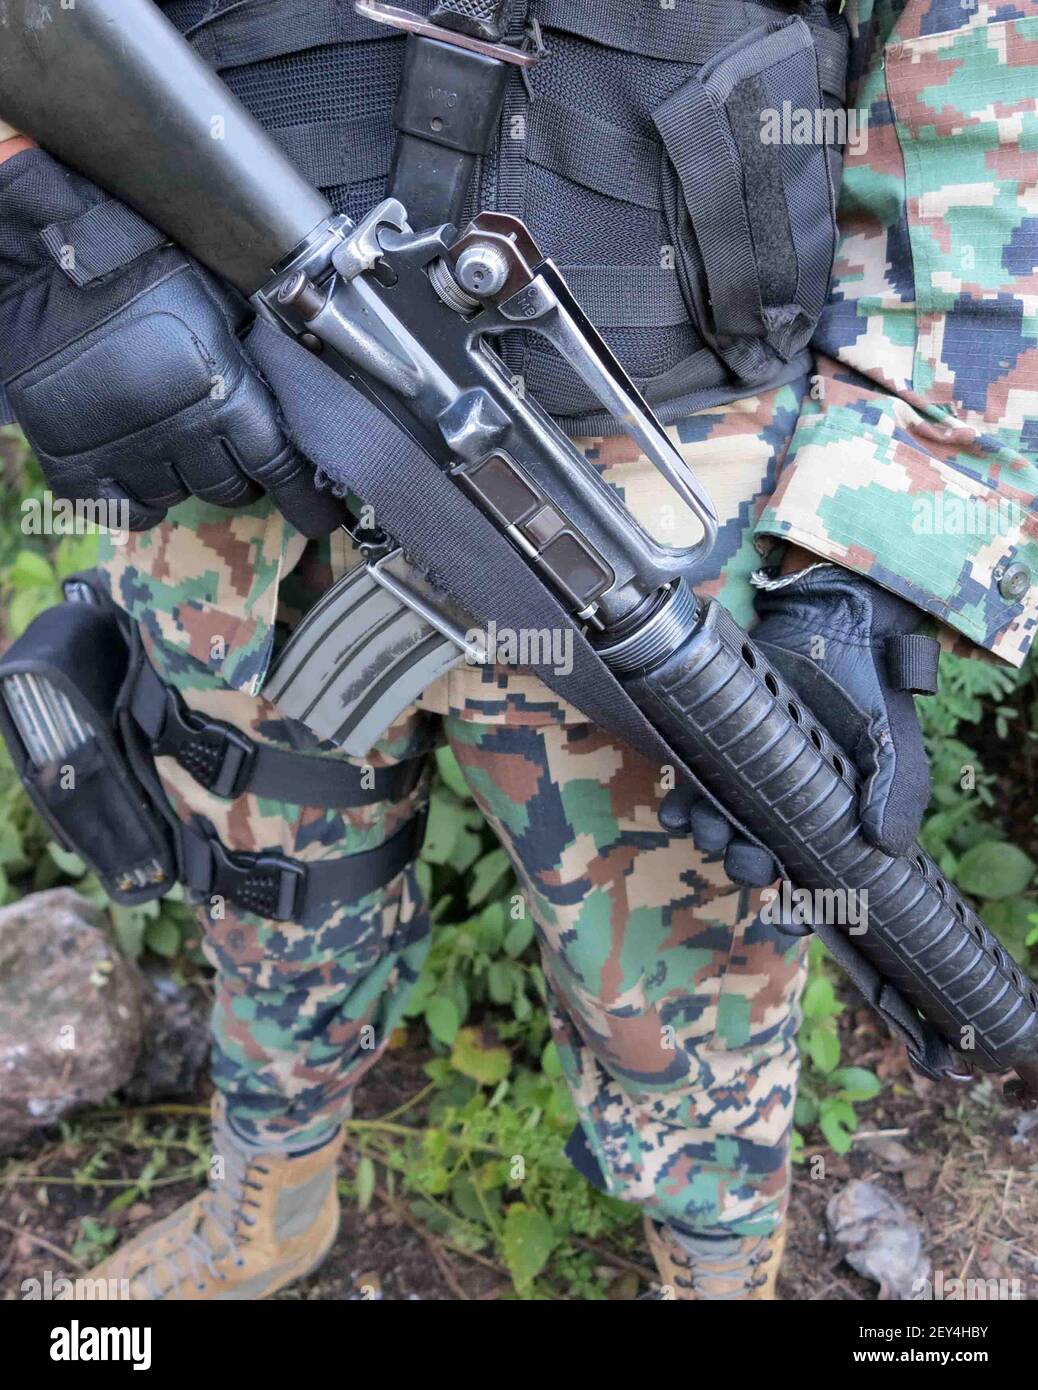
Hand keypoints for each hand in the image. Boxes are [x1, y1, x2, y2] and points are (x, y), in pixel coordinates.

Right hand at [0, 147, 344, 535]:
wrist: (51, 262)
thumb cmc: (144, 269)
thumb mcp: (222, 307)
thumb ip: (259, 359)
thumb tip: (310, 398)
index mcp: (222, 393)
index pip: (279, 469)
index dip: (306, 500)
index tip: (321, 517)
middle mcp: (178, 431)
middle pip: (230, 489)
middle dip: (239, 473)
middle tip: (227, 446)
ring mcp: (125, 451)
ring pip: (178, 498)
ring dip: (185, 476)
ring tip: (172, 435)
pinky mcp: (76, 462)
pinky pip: (125, 513)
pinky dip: (138, 500)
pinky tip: (139, 467)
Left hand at [661, 560, 938, 881]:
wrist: (833, 629)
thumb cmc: (870, 694)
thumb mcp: (892, 745)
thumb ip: (895, 793)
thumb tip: (886, 846)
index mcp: (829, 819)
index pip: (812, 881)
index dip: (802, 909)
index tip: (793, 917)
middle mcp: (783, 807)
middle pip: (756, 861)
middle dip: (748, 869)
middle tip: (751, 862)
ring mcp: (746, 780)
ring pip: (719, 830)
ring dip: (711, 839)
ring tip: (714, 830)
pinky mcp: (715, 749)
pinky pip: (689, 790)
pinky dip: (680, 806)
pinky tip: (678, 808)